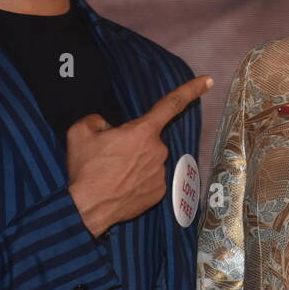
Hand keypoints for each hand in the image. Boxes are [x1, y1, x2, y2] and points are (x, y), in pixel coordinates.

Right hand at [67, 74, 213, 236]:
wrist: (88, 208)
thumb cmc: (86, 169)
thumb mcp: (80, 132)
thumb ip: (97, 120)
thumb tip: (106, 126)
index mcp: (143, 131)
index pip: (171, 104)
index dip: (191, 90)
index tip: (208, 80)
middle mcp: (158, 150)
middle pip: (147, 140)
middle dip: (132, 144)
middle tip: (109, 157)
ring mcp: (161, 173)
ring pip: (148, 160)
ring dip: (134, 164)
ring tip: (111, 175)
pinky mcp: (160, 192)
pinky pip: (150, 179)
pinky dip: (137, 181)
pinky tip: (121, 187)